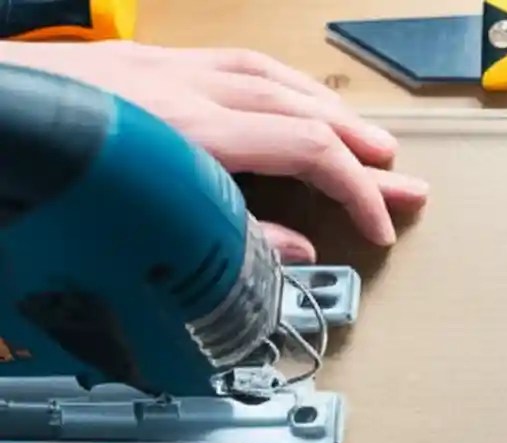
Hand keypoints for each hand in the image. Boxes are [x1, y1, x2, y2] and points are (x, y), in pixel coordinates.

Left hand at [0, 40, 427, 261]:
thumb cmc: (30, 182)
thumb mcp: (130, 228)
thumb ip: (223, 238)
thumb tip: (295, 250)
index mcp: (185, 131)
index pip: (303, 150)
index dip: (355, 190)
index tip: (378, 226)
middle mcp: (181, 87)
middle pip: (299, 109)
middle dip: (359, 145)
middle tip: (401, 177)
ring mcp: (159, 65)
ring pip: (270, 76)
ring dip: (327, 109)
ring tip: (364, 137)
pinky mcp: (136, 60)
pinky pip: (232, 61)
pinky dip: (278, 83)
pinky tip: (290, 97)